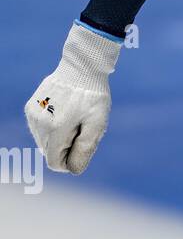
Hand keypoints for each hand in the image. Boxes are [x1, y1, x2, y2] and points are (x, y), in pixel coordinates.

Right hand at [25, 23, 121, 173]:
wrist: (81, 67)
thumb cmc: (93, 97)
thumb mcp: (97, 124)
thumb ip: (85, 150)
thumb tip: (73, 170)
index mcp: (56, 129)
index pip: (55, 163)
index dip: (69, 163)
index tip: (81, 148)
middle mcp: (39, 123)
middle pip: (49, 153)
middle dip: (65, 149)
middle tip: (80, 129)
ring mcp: (33, 115)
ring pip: (43, 142)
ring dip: (58, 138)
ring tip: (72, 119)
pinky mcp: (30, 108)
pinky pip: (39, 130)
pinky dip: (51, 128)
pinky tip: (63, 114)